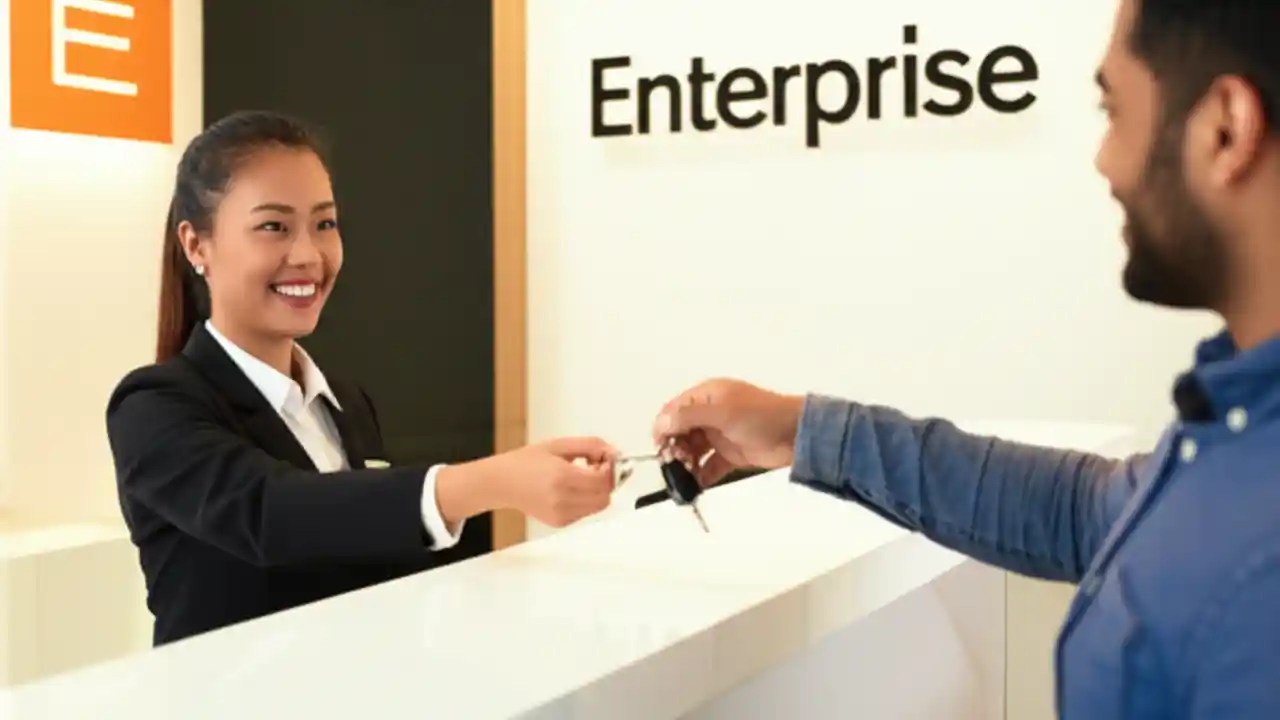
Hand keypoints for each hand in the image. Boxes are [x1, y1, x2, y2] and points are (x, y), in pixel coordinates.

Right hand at [478, 436, 618, 527]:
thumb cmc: (525, 462)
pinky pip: (586, 512)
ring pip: (598, 506)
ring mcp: (561, 514)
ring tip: (581, 477)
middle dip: (607, 481)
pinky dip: (586, 500)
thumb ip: (590, 446)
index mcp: (562, 477)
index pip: (602, 480)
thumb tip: (613, 452)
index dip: (610, 469)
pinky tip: (571, 488)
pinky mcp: (560, 523)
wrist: (502, 483)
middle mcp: (562, 500)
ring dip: (598, 491)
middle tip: (596, 467)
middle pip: (604, 496)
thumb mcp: (559, 445)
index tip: (606, 459)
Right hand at [652, 379, 804, 486]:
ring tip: (685, 476)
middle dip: (674, 448)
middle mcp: (711, 413)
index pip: (675, 410)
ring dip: (686, 463)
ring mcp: (721, 434)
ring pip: (693, 449)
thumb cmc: (762, 416)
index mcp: (708, 395)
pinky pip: (709, 465)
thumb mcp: (722, 412)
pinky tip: (697, 485)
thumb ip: (689, 417)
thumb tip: (661, 423)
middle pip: (681, 431)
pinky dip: (701, 475)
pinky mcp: (731, 454)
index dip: (664, 427)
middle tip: (675, 464)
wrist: (798, 435)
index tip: (660, 447)